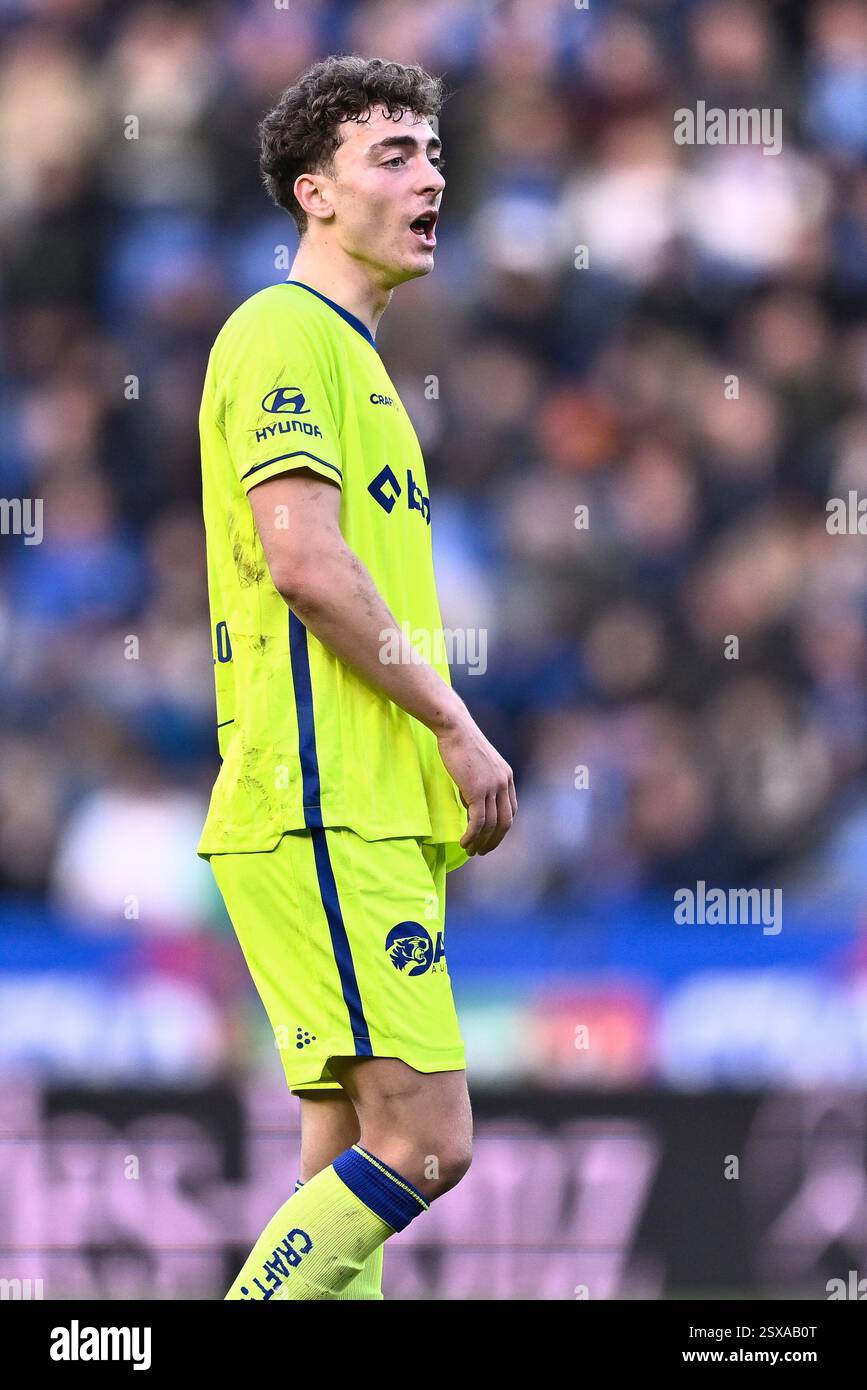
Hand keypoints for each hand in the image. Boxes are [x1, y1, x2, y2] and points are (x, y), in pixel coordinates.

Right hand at [436, 715, 516, 854]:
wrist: (455, 728)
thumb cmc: (460, 744)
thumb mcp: (477, 766)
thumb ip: (479, 785)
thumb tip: (471, 807)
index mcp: (507, 777)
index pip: (511, 811)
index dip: (502, 828)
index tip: (491, 838)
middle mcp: (504, 783)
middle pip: (505, 822)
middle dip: (495, 841)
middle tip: (482, 851)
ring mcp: (492, 787)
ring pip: (491, 825)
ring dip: (481, 842)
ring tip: (470, 851)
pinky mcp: (478, 790)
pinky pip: (478, 821)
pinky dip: (472, 835)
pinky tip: (464, 842)